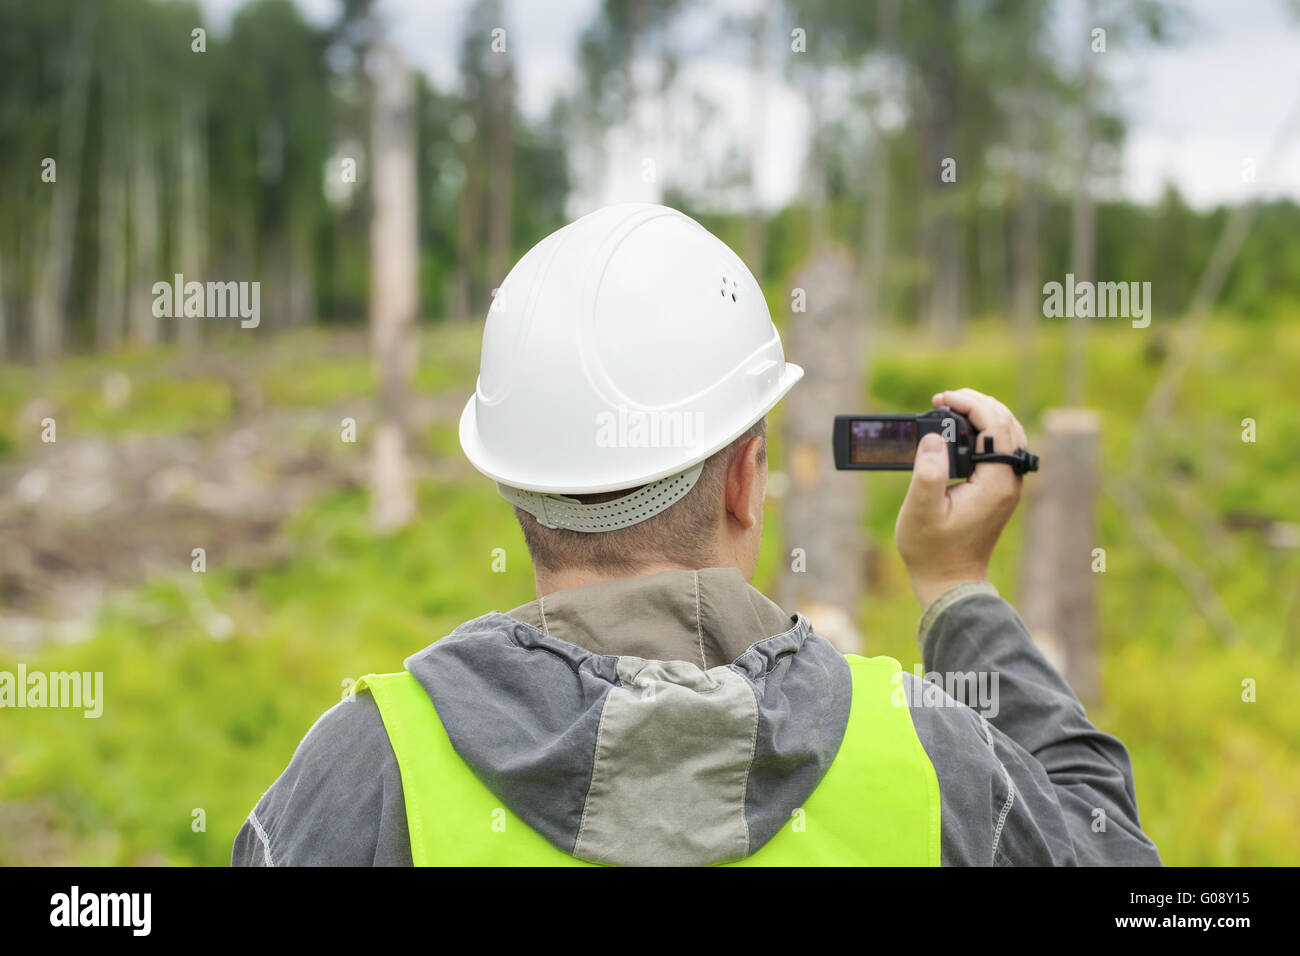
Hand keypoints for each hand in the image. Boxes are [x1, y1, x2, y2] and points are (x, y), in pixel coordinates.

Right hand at [894, 388, 1028, 610]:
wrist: (949, 582)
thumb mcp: (920, 511)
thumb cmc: (932, 550)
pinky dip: (984, 431)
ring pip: (1008, 434)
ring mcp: (1007, 487)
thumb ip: (928, 472)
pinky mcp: (999, 490)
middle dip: (976, 403)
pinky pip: (1001, 449)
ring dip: (983, 414)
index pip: (995, 425)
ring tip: (950, 408)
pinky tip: (961, 431)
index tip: (939, 400)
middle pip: (1007, 423)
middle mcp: (1009, 482)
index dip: (969, 403)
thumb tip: (933, 437)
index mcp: (995, 484)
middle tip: (943, 400)